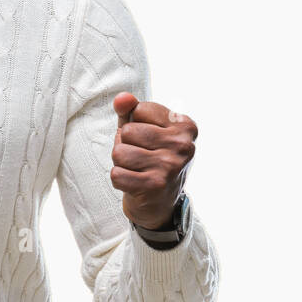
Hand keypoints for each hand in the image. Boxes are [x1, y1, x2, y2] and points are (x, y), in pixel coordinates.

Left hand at [110, 91, 196, 229]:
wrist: (160, 202)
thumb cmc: (150, 157)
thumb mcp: (143, 129)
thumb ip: (130, 110)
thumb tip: (121, 98)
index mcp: (184, 125)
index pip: (140, 110)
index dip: (135, 125)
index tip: (149, 141)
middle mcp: (183, 144)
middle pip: (127, 132)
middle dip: (125, 145)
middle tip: (141, 158)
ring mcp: (171, 165)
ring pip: (119, 152)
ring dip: (121, 163)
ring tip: (137, 170)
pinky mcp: (155, 185)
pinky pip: (116, 174)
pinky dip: (119, 180)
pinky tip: (134, 183)